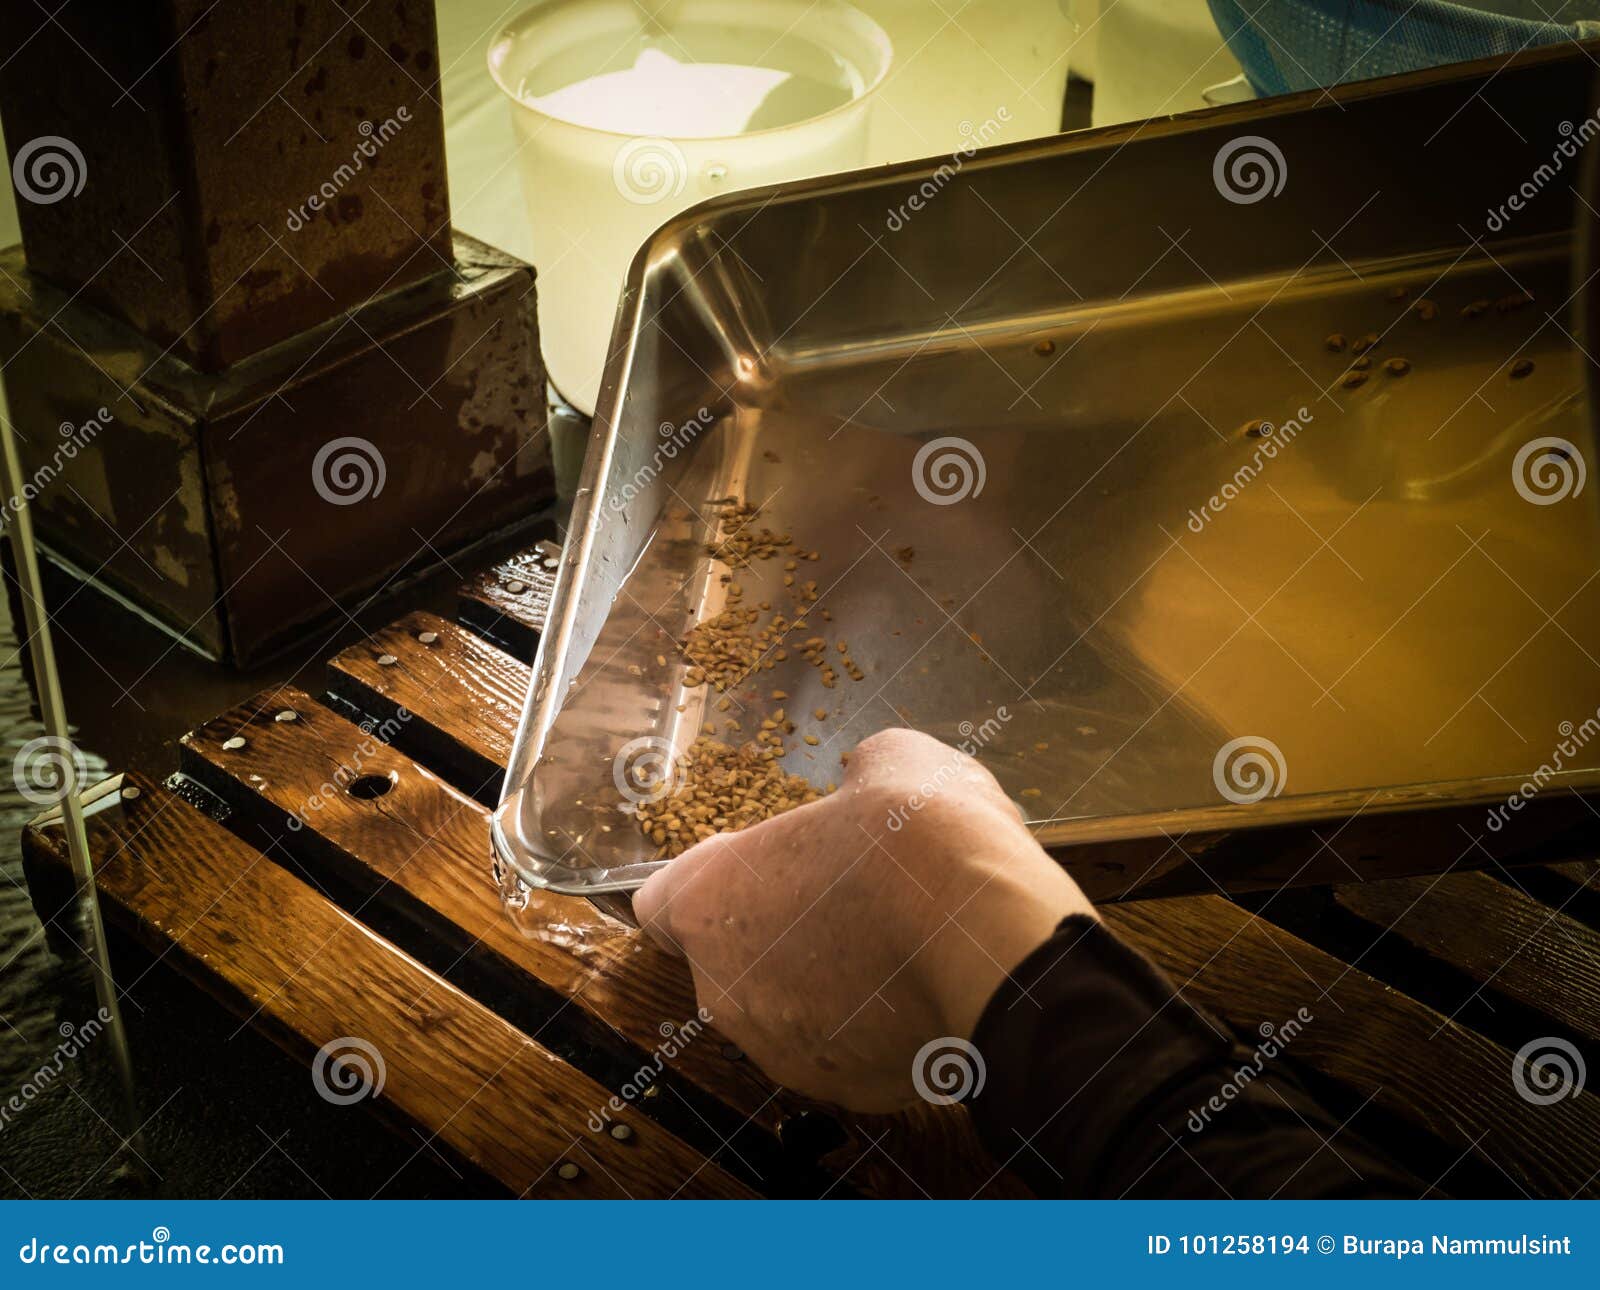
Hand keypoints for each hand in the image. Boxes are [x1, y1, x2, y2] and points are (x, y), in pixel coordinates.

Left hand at [632, 728, 1094, 1112]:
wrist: (994, 942)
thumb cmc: (922, 844)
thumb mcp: (889, 762)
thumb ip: (854, 779)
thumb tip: (870, 782)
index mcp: (709, 901)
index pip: (658, 903)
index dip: (708, 881)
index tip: (753, 868)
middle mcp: (726, 987)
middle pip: (730, 958)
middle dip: (778, 931)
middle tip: (843, 895)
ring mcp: (783, 1048)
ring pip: (787, 1011)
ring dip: (824, 981)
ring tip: (894, 941)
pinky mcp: (844, 1090)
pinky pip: (846, 1050)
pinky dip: (873, 1025)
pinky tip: (921, 984)